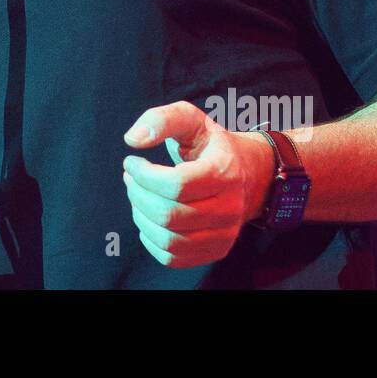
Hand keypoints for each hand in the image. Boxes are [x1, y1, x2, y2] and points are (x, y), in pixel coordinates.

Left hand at [121, 100, 274, 267]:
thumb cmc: (210, 145)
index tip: (131, 162)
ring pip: (168, 240)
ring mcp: (225, 234)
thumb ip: (161, 120)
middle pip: (168, 214)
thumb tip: (132, 139)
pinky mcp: (216, 250)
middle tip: (130, 177)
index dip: (144, 175)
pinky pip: (173, 257)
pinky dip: (151, 239)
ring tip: (137, 194)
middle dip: (138, 195)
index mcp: (224, 172)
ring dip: (141, 216)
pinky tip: (148, 217)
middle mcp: (230, 208)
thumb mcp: (190, 119)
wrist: (247, 173)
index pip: (176, 185)